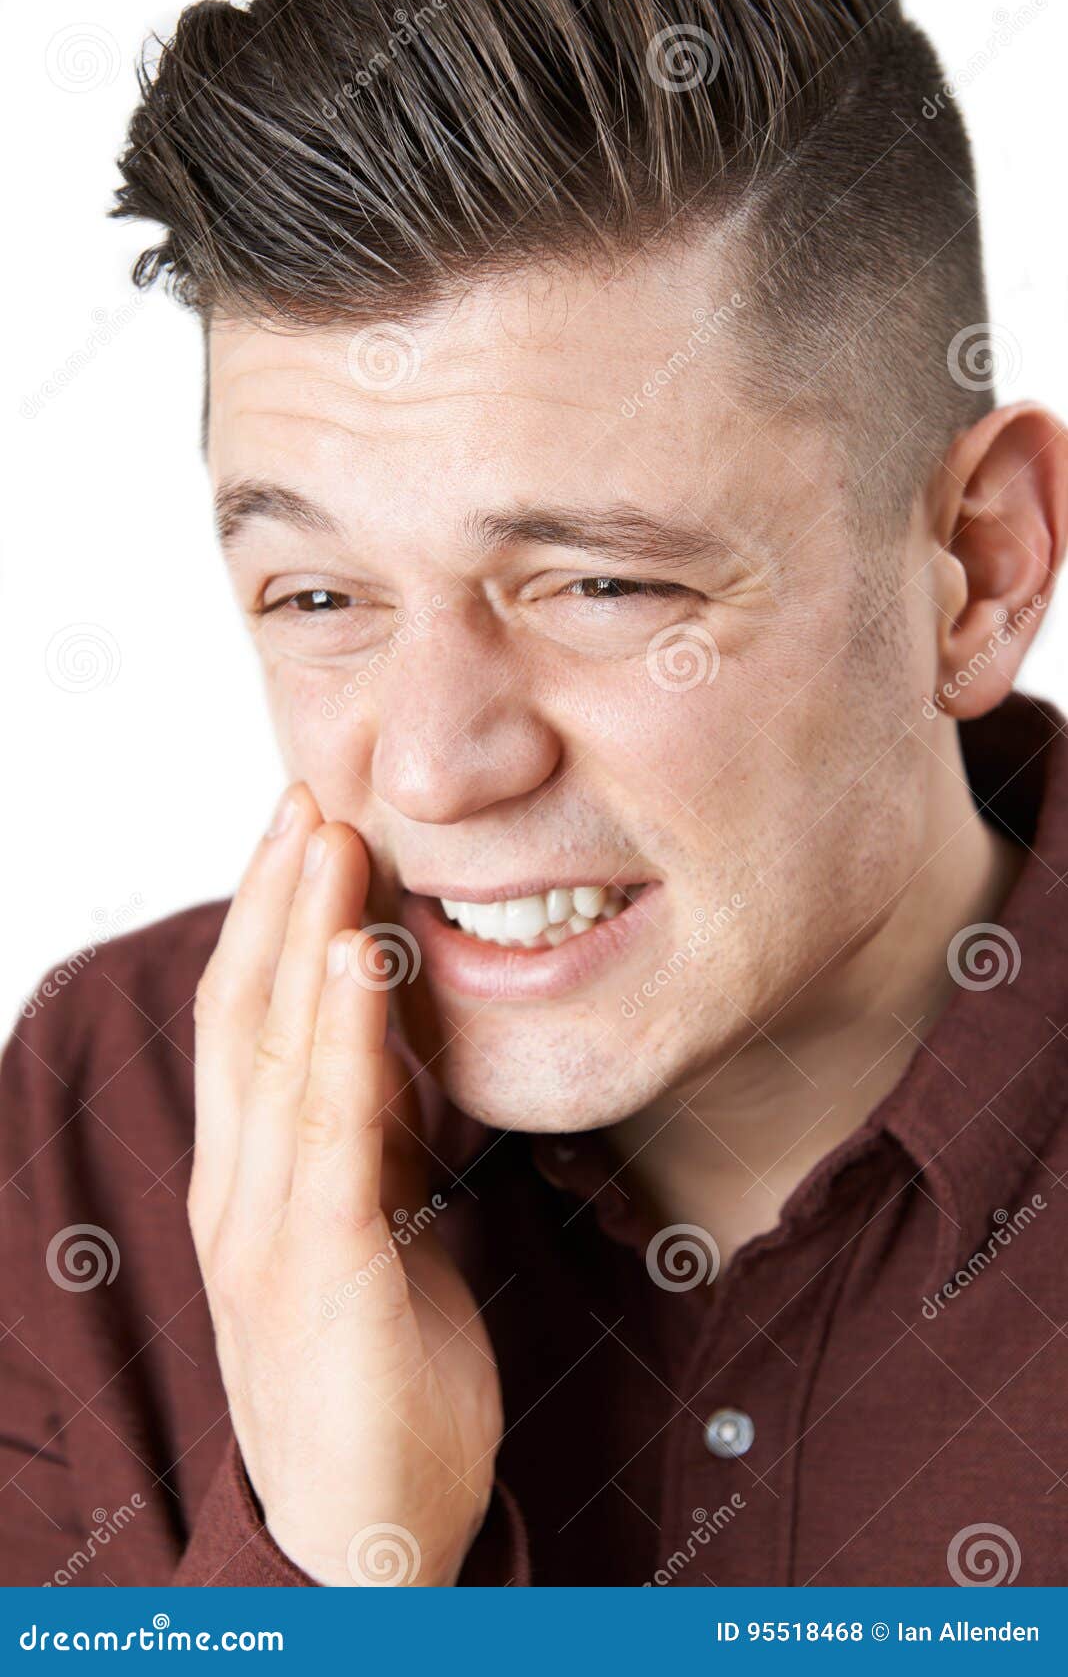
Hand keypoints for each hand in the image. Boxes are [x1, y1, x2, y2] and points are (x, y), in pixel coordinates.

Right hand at [189, 785, 502, 1585]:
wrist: (366, 1535)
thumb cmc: (378, 1376)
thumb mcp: (375, 1230)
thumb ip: (370, 1140)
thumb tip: (397, 1045)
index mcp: (253, 1178)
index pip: (249, 1022)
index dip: (269, 921)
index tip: (303, 831)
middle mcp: (240, 1189)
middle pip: (247, 1013)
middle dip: (275, 899)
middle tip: (306, 797)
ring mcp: (267, 1229)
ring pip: (277, 1051)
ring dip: (302, 935)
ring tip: (328, 840)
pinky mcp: (321, 1268)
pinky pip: (335, 1127)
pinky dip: (348, 1032)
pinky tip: (366, 957)